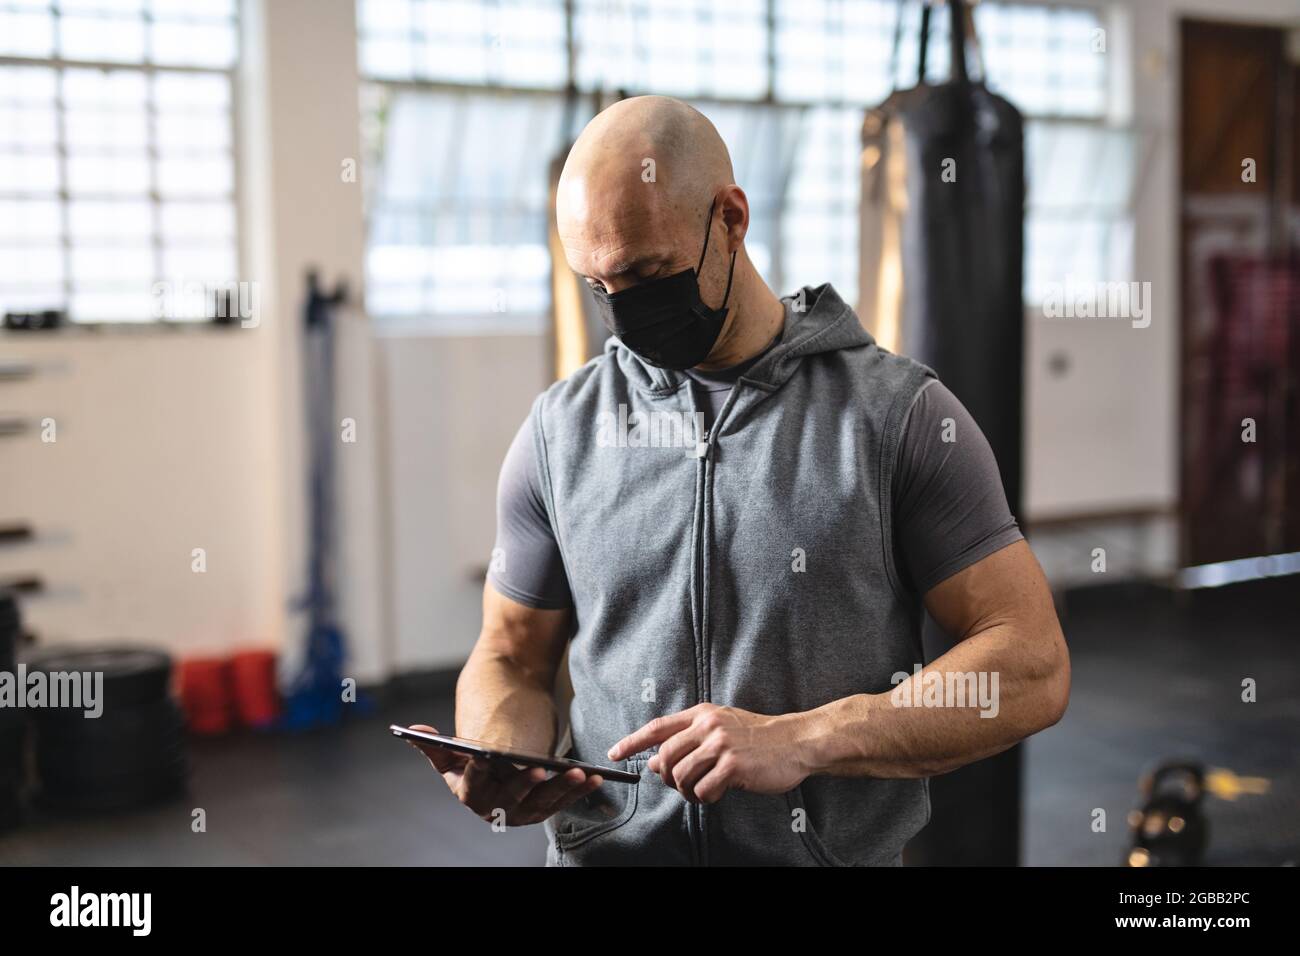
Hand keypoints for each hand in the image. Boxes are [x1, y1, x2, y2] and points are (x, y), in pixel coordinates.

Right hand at [407, 725, 602, 825]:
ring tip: (580, 773)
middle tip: (541, 770)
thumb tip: (414, 731)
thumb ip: (432, 744)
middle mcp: (494, 809)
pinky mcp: (542, 811)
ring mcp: (520, 813)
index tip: (489, 756)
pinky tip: (596, 778)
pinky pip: (562, 803)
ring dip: (563, 790)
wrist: (493, 769)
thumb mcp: (451, 752)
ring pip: (543, 803)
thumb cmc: (471, 758)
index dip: (480, 770)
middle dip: (526, 785)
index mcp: (468, 793)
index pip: (474, 781)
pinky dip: (579, 792)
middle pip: (511, 798)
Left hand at [607, 705, 810, 803]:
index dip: (631, 741)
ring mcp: (720, 745)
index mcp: (701, 714)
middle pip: (665, 757)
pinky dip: (706, 798)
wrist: (795, 741)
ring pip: (681, 776)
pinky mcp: (733, 765)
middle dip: (667, 778)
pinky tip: (719, 793)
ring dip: (688, 791)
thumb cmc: (758, 738)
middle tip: (680, 786)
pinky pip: (703, 790)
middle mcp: (708, 726)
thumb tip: (654, 762)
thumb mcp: (721, 728)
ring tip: (703, 791)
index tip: (612, 753)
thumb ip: (689, 740)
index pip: (657, 727)